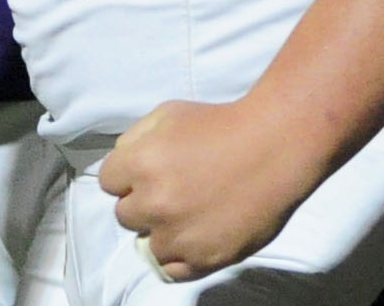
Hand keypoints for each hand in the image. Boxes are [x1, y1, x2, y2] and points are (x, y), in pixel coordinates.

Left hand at [100, 98, 323, 279]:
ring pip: (147, 245)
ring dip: (162, 231)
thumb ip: (136, 136)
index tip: (149, 171)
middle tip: (172, 190)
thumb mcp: (171, 113)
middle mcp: (154, 203)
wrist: (275, 146)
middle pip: (125, 215)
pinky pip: (171, 270)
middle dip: (143, 202)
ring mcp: (179, 235)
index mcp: (141, 164)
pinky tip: (191, 238)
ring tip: (188, 214)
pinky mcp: (204, 258)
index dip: (127, 175)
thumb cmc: (224, 123)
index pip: (107, 182)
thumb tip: (122, 159)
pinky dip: (178, 257)